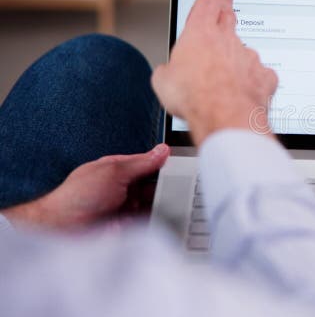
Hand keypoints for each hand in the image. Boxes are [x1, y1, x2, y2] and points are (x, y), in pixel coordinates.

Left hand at [3, 144, 169, 229]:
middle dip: (169, 184)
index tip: (184, 164)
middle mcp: (125, 189)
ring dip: (167, 202)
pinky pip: (153, 222)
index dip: (165, 164)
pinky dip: (162, 219)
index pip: (149, 164)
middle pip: (156, 184)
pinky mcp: (131, 228)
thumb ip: (141, 162)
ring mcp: (129, 209)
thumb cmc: (77, 195)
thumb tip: (163, 150)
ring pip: (157, 203)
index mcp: (119, 170)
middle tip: (186, 184)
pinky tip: (172, 215)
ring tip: (181, 199)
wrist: (62, 228)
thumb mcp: (113, 171)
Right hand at [151, 0, 277, 145]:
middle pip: (229, 18)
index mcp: (200, 34)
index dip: (210, 0)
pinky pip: (260, 74)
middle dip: (227, 11)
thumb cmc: (193, 96)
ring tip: (230, 76)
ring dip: (238, 59)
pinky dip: (254, 81)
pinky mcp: (264, 76)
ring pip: (245, 51)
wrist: (224, 116)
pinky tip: (246, 91)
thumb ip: (167, 69)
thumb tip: (167, 74)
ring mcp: (249, 57)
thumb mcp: (163, 81)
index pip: (206, 5)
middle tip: (227, 9)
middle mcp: (228, 40)